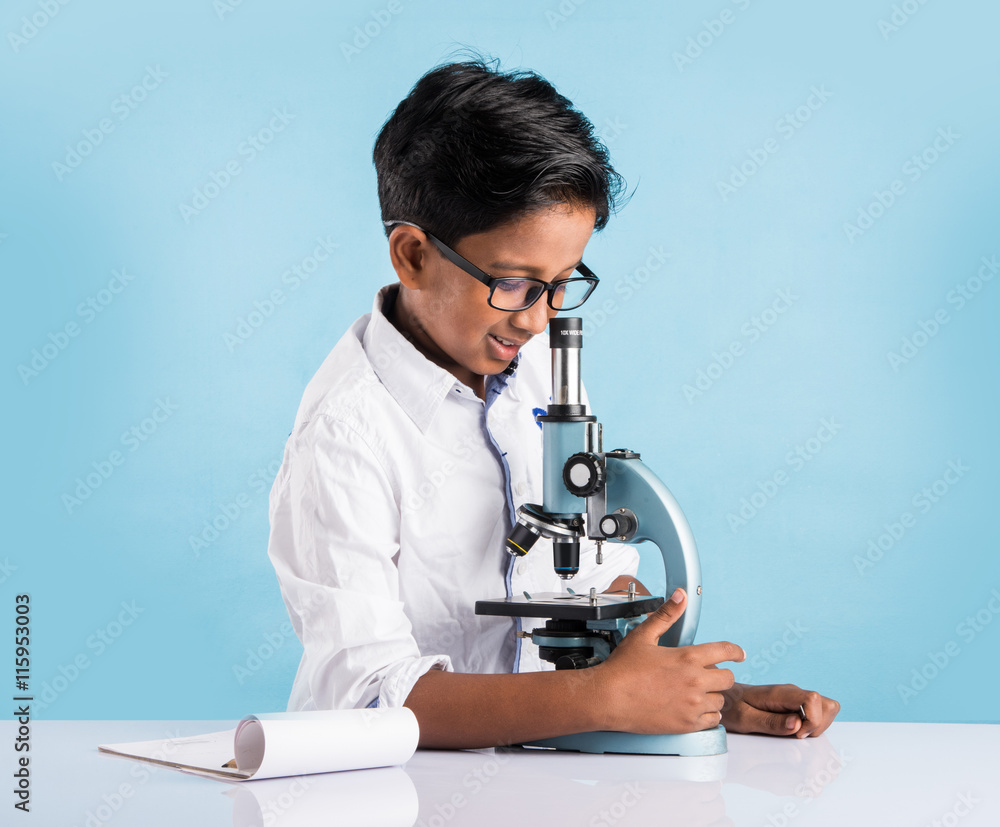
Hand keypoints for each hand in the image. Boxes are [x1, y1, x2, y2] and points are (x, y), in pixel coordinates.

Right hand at [592, 588, 745, 733]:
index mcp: (687, 657)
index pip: (725, 651)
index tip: (739, 654)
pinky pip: (713, 720)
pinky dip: (708, 714)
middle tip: (706, 675)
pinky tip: (694, 708)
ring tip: (695, 692)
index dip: (736, 651)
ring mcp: (692, 705)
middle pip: (728, 678)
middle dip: (719, 674)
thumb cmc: (622, 669)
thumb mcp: (644, 635)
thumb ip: (666, 615)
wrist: (607, 698)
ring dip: (712, 695)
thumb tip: (680, 596)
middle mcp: (695, 681)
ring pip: (721, 700)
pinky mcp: (687, 724)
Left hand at [720, 682, 839, 737]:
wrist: (724, 698)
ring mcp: (796, 697)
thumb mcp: (745, 720)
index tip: (797, 733)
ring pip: (826, 709)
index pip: (814, 699)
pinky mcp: (796, 704)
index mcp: (780, 693)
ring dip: (817, 727)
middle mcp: (793, 692)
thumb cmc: (731, 708)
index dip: (813, 720)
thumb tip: (797, 725)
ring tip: (794, 733)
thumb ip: (771, 723)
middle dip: (818, 726)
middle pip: (827, 705)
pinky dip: (812, 726)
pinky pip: (817, 714)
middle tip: (795, 735)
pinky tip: (794, 731)